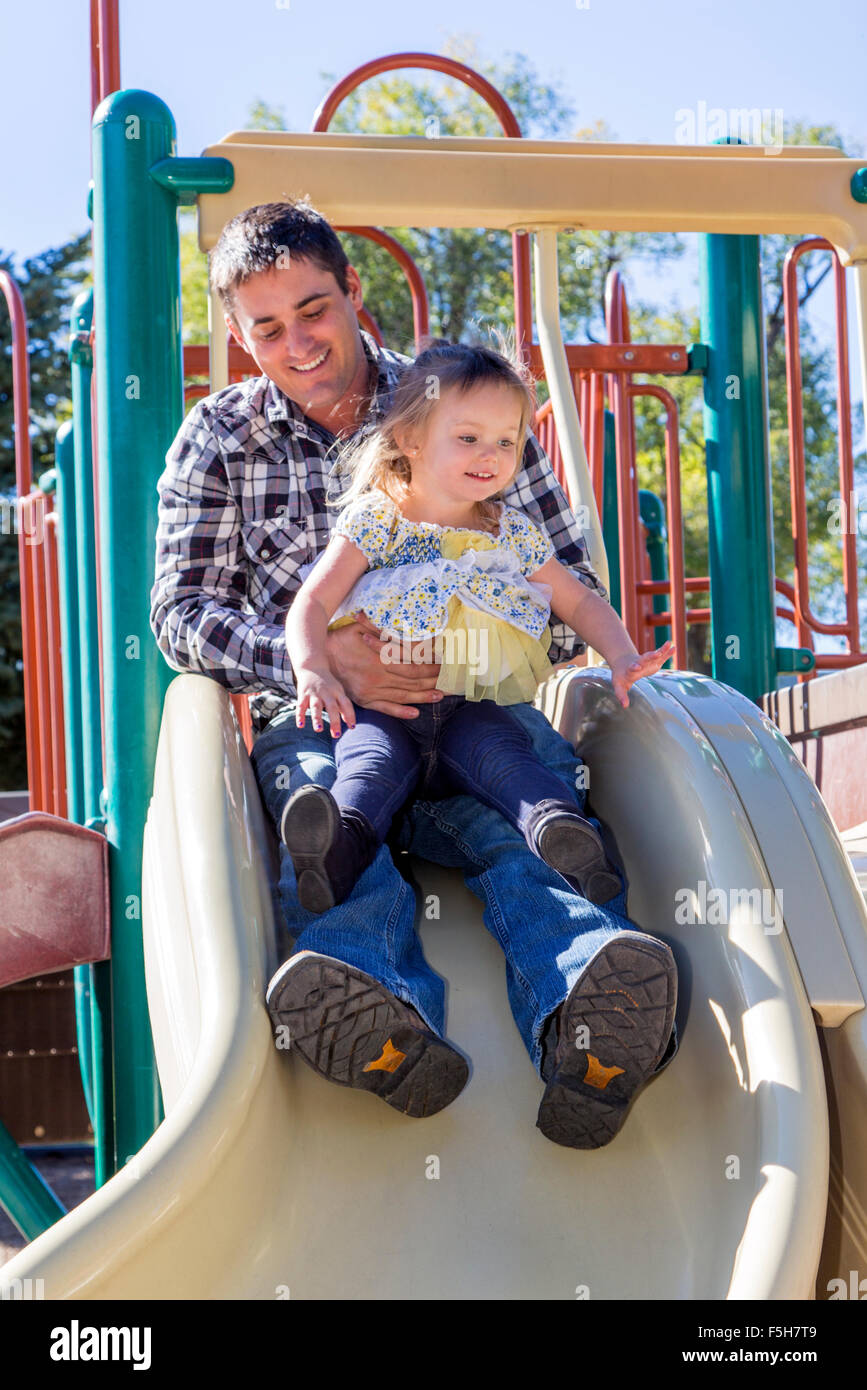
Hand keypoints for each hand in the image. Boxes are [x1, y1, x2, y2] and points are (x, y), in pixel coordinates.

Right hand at [295, 665, 356, 737]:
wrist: (312, 666)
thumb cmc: (328, 684)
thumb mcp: (338, 691)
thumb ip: (344, 707)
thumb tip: (351, 725)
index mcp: (337, 692)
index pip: (346, 704)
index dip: (350, 715)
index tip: (352, 727)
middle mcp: (327, 693)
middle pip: (332, 708)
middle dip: (334, 722)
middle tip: (336, 736)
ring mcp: (314, 694)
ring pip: (316, 707)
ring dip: (317, 718)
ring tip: (319, 730)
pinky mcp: (303, 694)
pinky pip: (301, 706)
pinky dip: (300, 716)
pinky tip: (300, 725)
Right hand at [325, 612, 443, 719]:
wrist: (318, 659)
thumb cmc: (340, 640)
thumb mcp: (358, 628)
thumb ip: (378, 628)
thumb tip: (398, 622)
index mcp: (380, 658)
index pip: (413, 664)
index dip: (430, 665)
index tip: (444, 663)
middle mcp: (379, 676)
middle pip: (413, 680)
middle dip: (433, 680)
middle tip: (450, 680)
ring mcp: (372, 690)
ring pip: (403, 695)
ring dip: (424, 696)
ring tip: (440, 695)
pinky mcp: (365, 700)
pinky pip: (386, 708)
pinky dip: (401, 712)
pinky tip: (415, 713)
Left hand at [610, 640, 674, 708]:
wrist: (623, 663)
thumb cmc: (621, 677)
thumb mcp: (619, 686)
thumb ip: (621, 695)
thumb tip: (625, 706)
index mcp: (630, 669)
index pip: (632, 668)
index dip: (634, 668)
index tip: (637, 668)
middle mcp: (639, 663)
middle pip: (644, 659)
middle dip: (650, 656)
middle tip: (656, 654)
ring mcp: (647, 661)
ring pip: (654, 655)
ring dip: (661, 650)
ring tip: (669, 644)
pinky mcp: (653, 661)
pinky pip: (661, 656)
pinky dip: (667, 652)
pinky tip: (674, 648)